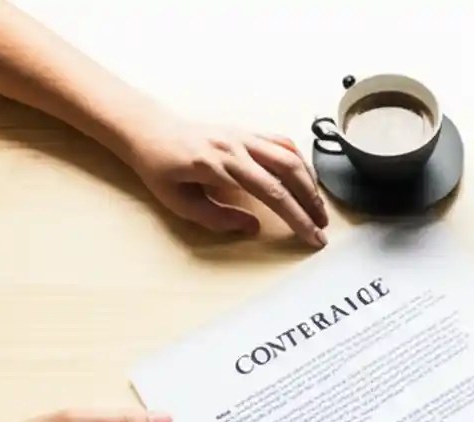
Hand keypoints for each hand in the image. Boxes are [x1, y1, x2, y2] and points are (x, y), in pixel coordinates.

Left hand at [122, 113, 328, 246]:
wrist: (151, 132)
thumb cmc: (161, 168)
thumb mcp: (179, 202)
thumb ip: (216, 217)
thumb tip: (253, 227)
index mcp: (220, 165)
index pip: (271, 193)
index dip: (296, 217)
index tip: (312, 237)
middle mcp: (237, 146)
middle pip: (289, 172)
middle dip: (311, 202)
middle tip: (322, 228)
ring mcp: (244, 136)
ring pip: (290, 155)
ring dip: (310, 184)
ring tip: (318, 209)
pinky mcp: (247, 133)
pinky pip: (281, 143)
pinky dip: (299, 162)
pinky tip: (306, 180)